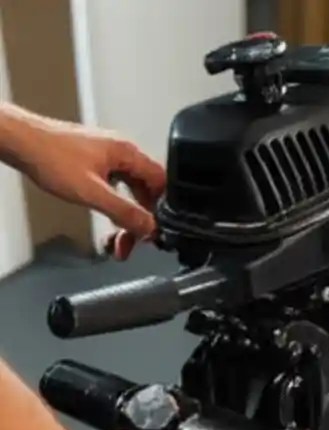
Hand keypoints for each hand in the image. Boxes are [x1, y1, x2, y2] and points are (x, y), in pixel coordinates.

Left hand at [14, 117, 164, 260]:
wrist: (19, 142)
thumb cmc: (49, 157)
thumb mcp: (91, 192)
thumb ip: (124, 211)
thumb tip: (149, 226)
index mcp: (127, 153)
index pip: (161, 183)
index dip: (162, 209)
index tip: (153, 230)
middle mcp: (121, 152)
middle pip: (145, 191)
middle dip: (139, 219)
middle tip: (131, 242)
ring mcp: (106, 157)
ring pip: (128, 191)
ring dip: (124, 217)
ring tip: (116, 239)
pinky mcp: (92, 162)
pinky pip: (113, 188)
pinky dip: (112, 207)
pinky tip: (104, 220)